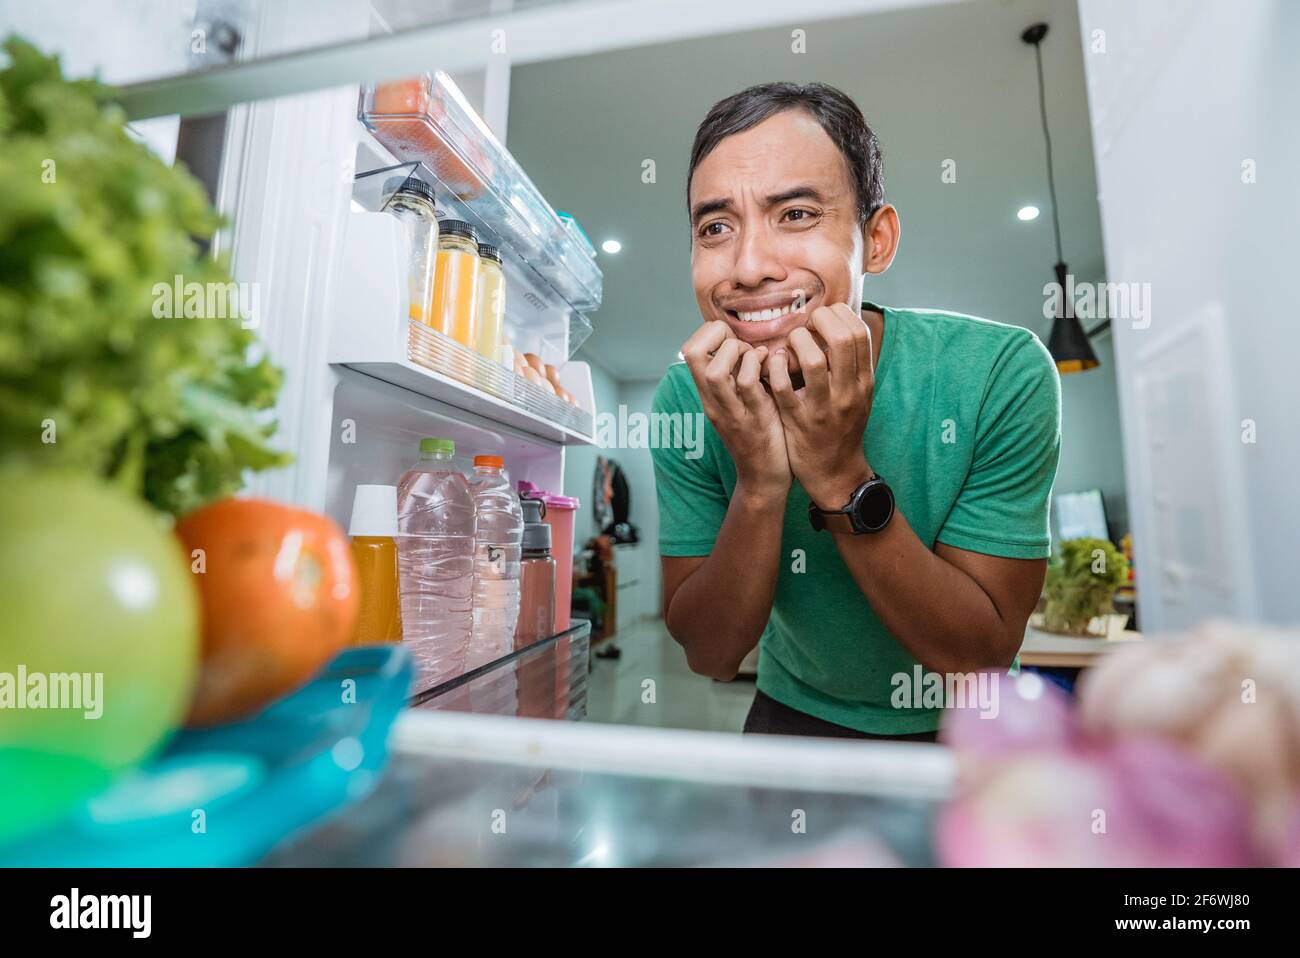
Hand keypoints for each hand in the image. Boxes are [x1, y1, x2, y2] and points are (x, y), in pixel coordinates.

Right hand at [680, 320, 790, 497]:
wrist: (765, 478)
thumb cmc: (759, 434)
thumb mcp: (740, 400)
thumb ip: (738, 374)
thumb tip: (744, 342)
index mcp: (708, 394)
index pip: (689, 349)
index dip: (710, 333)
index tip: (735, 340)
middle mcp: (714, 401)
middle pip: (693, 354)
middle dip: (719, 335)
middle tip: (744, 347)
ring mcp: (732, 412)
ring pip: (716, 371)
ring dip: (739, 353)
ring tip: (758, 358)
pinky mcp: (755, 420)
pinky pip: (749, 384)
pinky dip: (761, 366)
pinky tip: (775, 367)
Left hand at [764, 304, 873, 508]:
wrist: (836, 472)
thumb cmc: (842, 427)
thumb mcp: (857, 394)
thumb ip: (850, 364)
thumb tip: (838, 324)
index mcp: (863, 382)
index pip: (859, 332)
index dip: (838, 315)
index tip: (822, 319)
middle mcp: (848, 392)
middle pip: (843, 338)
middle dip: (820, 321)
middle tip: (806, 326)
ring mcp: (823, 407)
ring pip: (812, 359)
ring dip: (796, 342)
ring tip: (789, 346)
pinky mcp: (798, 421)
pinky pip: (782, 385)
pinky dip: (775, 367)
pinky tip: (773, 365)